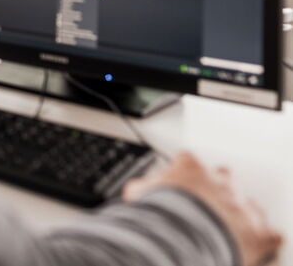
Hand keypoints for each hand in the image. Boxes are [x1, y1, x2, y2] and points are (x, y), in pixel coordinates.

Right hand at [123, 152, 280, 265]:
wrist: (183, 237)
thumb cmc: (160, 215)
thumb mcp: (139, 195)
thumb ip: (141, 190)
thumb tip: (134, 193)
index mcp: (190, 169)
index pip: (187, 160)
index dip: (182, 171)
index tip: (177, 181)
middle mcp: (219, 183)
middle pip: (223, 175)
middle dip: (216, 186)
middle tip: (204, 203)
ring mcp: (241, 207)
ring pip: (249, 203)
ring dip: (241, 212)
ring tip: (229, 225)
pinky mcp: (258, 233)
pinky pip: (270, 234)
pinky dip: (264, 238)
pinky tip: (255, 243)